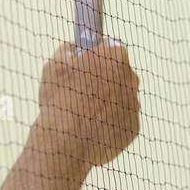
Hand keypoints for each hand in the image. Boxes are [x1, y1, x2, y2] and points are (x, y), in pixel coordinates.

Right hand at [34, 41, 139, 168]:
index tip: (85, 62)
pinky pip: (121, 121)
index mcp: (116, 56)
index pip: (111, 47)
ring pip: (120, 98)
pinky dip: (109, 123)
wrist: (66, 142)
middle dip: (103, 79)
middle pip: (118, 73)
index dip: (96, 54)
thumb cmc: (60, 99)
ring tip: (82, 114)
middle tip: (81, 90)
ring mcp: (134, 105)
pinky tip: (90, 128)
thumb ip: (68, 50)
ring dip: (106, 102)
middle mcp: (131, 79)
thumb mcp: (55, 65)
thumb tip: (72, 49)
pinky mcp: (133, 129)